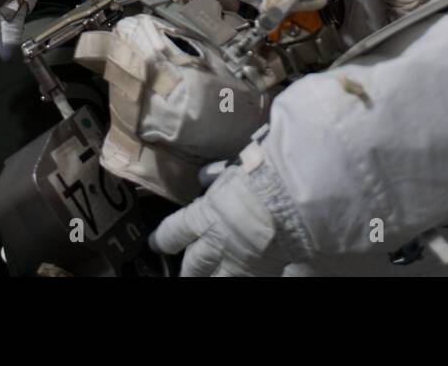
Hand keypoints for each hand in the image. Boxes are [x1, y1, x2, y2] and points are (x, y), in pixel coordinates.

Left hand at [149, 161, 290, 276]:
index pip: (174, 233)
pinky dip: (241, 278)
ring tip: (205, 279)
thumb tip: (205, 176)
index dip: (162, 240)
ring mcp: (239, 262)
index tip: (155, 244)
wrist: (293, 197)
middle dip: (186, 270)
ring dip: (209, 279)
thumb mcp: (235, 167)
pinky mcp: (263, 271)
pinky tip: (242, 275)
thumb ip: (218, 175)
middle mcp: (216, 244)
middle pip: (193, 266)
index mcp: (204, 216)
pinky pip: (246, 280)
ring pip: (217, 280)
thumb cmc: (263, 175)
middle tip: (182, 273)